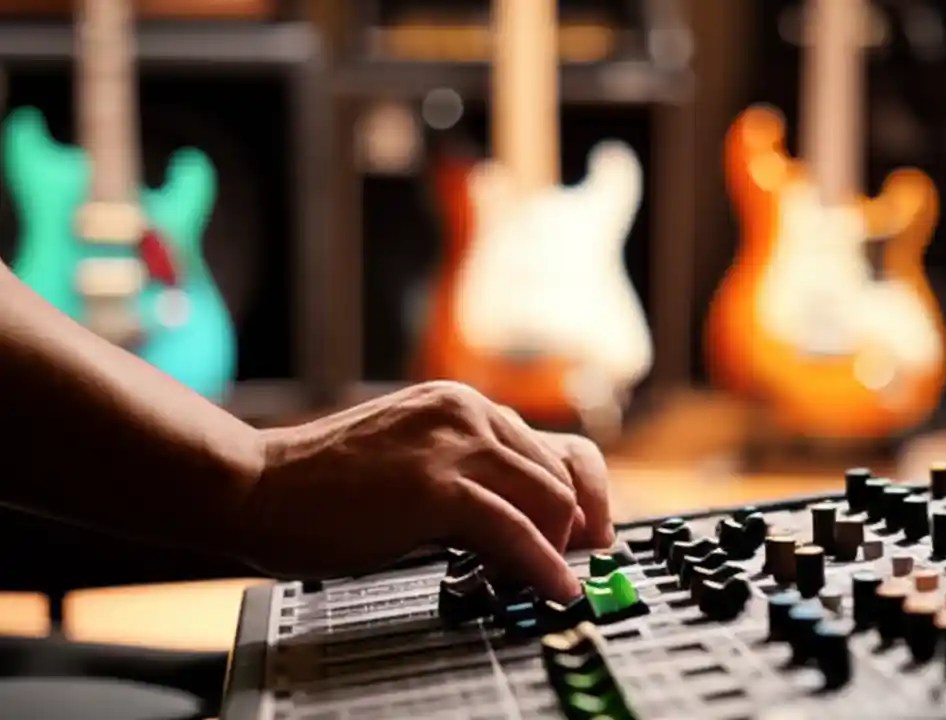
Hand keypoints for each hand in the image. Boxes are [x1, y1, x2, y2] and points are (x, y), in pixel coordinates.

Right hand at [237, 381, 610, 600]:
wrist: (257, 486)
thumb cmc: (323, 485)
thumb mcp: (412, 460)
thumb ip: (466, 473)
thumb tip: (521, 517)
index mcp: (461, 405)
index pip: (555, 445)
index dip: (586, 494)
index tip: (594, 533)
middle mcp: (467, 413)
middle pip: (561, 473)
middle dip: (576, 528)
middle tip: (573, 566)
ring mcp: (454, 446)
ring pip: (548, 499)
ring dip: (558, 548)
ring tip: (548, 580)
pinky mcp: (438, 488)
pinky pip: (515, 531)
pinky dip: (544, 565)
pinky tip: (553, 587)